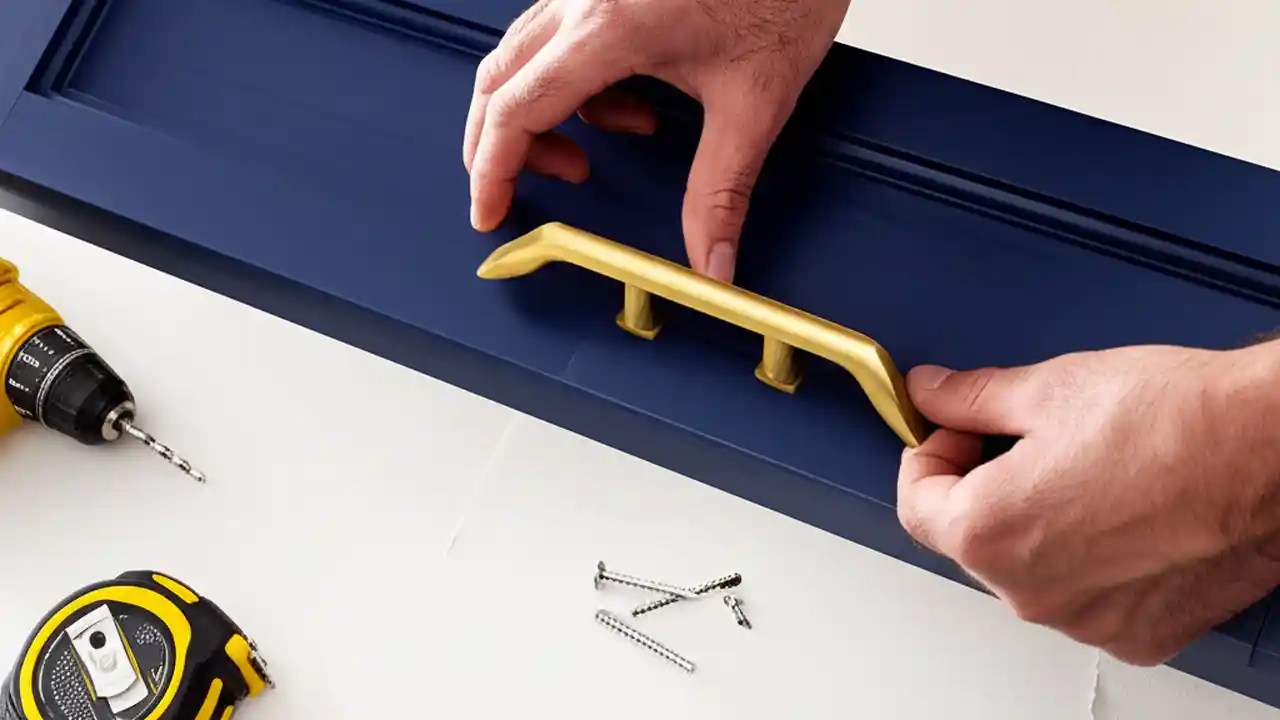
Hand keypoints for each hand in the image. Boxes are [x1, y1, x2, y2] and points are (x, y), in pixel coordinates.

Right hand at [464, 0, 852, 282]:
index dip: (492, 171)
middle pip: (499, 81)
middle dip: (502, 147)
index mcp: (609, 27)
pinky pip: (555, 34)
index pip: (515, 109)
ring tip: (591, 153)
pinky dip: (570, 82)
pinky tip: (628, 103)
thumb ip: (722, 190)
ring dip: (540, 114)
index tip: (488, 212)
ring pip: (523, 56)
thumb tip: (710, 263)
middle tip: (523, 192)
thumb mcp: (756, 100)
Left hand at [897, 343, 1279, 664]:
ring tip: (1090, 475)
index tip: (954, 430)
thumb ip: (971, 400)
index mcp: (988, 533)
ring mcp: (1086, 621)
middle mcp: (1030, 593)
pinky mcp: (1139, 634)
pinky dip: (1094, 562)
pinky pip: (1088, 598)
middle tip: (1025, 442)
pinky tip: (1126, 515)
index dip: (930, 455)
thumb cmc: (1176, 421)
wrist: (1274, 451)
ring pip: (1031, 572)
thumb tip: (930, 393)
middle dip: (985, 488)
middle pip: (973, 540)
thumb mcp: (1048, 389)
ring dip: (1040, 528)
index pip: (916, 502)